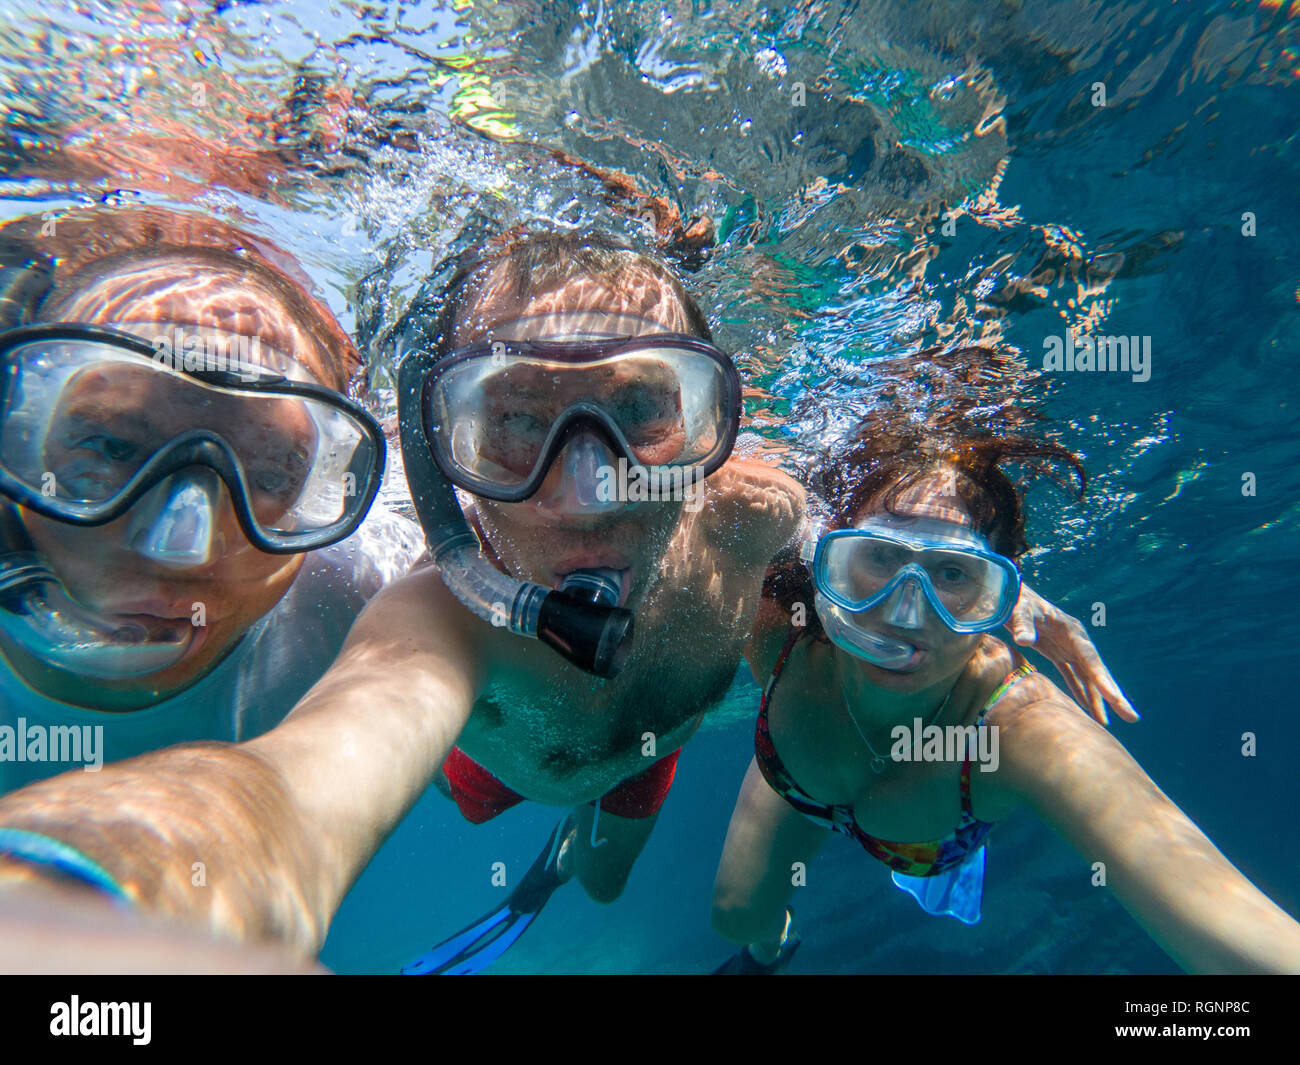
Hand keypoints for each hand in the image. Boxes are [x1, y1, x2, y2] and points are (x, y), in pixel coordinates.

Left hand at [1005, 584, 1137, 725]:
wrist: (1012, 597)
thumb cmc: (1017, 603)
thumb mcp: (1019, 612)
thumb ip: (1023, 625)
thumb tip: (1024, 640)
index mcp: (1073, 631)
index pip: (1090, 659)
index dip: (1101, 678)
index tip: (1114, 697)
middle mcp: (1076, 642)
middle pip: (1097, 672)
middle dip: (1113, 695)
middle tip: (1131, 717)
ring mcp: (1068, 649)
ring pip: (1087, 678)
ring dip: (1097, 700)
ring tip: (1106, 723)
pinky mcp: (1058, 654)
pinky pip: (1072, 677)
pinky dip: (1080, 692)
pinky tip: (1088, 709)